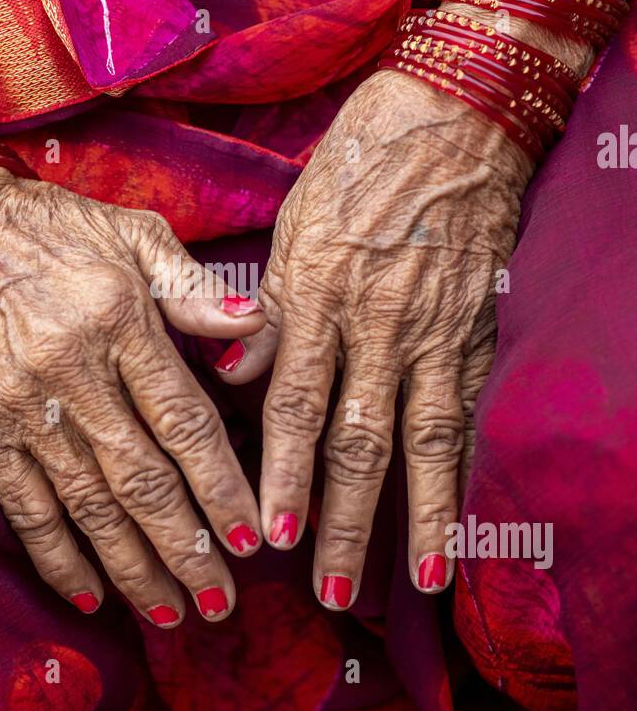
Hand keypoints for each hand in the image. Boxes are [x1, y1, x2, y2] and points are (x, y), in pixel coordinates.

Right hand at [0, 169, 265, 622]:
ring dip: (132, 565)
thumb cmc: (56, 228)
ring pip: (86, 504)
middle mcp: (72, 370)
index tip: (253, 539)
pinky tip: (88, 594)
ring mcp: (21, 404)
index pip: (184, 423)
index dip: (222, 487)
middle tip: (221, 602)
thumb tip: (257, 325)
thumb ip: (195, 288)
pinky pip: (22, 503)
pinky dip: (55, 554)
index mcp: (121, 321)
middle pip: (141, 479)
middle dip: (186, 548)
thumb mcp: (135, 235)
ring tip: (170, 612)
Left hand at [217, 67, 531, 606]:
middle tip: (328, 590)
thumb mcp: (292, 228)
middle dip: (342, 521)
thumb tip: (235, 378)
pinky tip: (460, 524)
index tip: (268, 535)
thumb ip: (265, 308)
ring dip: (414, 518)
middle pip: (356, 441)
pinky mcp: (474, 333)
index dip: (282, 474)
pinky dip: (462, 477)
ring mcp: (431, 332)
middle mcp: (374, 324)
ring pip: (421, 442)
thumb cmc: (357, 169)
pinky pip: (467, 417)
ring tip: (409, 583)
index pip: (294, 404)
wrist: (450, 120)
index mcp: (316, 296)